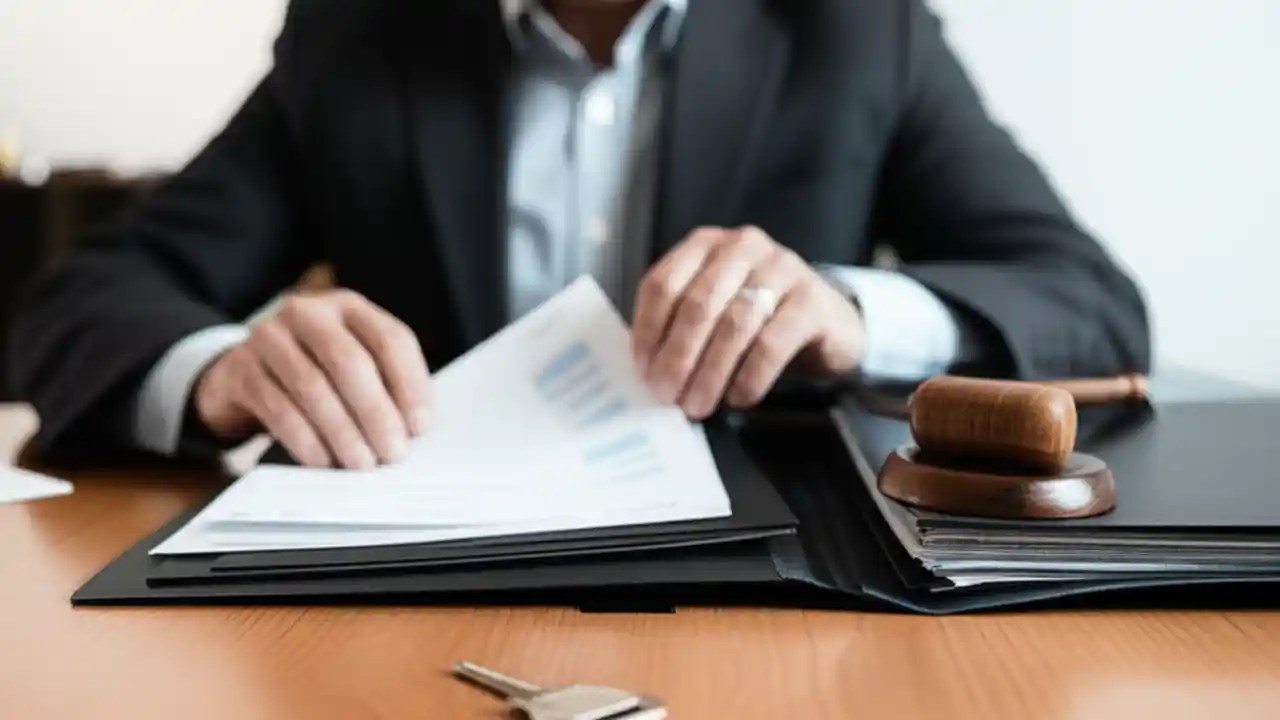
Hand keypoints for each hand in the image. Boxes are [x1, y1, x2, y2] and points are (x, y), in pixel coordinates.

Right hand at [194, 289, 432, 468]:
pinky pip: (278, 408)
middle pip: (350, 361)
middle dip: (376, 412)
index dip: (411, 385)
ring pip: (313, 387)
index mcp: (349, 307)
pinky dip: (306, 439)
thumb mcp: (350, 364)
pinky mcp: (242, 369)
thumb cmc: (315, 370)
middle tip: (393, 452)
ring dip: (343, 431)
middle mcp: (309, 313)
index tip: (420, 426)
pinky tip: (323, 460)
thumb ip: (384, 383)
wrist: (243, 373)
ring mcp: (270, 337)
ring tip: (362, 462)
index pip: (390, 339)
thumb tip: (414, 427)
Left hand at [631, 226, 864, 418]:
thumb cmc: (758, 319)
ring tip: (698, 405)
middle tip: (667, 395)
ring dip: (710, 373)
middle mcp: (743, 246)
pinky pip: (772, 344)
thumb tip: (647, 370)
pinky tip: (738, 398)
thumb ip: (679, 325)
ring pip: (734, 325)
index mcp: (706, 245)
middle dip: (678, 357)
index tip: (643, 371)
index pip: (664, 284)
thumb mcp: (714, 310)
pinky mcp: (812, 300)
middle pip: (698, 305)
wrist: (828, 323)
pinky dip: (749, 377)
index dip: (648, 331)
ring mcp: (782, 269)